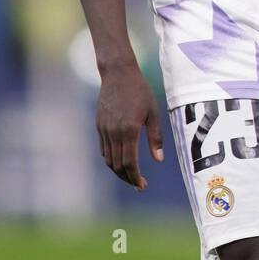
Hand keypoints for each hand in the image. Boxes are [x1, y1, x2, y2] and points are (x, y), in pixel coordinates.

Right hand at [95, 62, 164, 190]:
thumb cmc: (140, 91)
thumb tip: (159, 160)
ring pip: (109, 160)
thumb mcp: (153, 113)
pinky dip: (111, 159)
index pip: (129, 163)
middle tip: (138, 185)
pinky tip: (121, 160)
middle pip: (117, 166)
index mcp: (129, 130)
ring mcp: (104, 129)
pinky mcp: (99, 125)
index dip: (135, 178)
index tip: (142, 185)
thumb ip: (155, 137)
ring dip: (119, 171)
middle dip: (127, 178)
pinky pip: (104, 149)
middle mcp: (114, 132)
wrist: (118, 74)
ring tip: (130, 175)